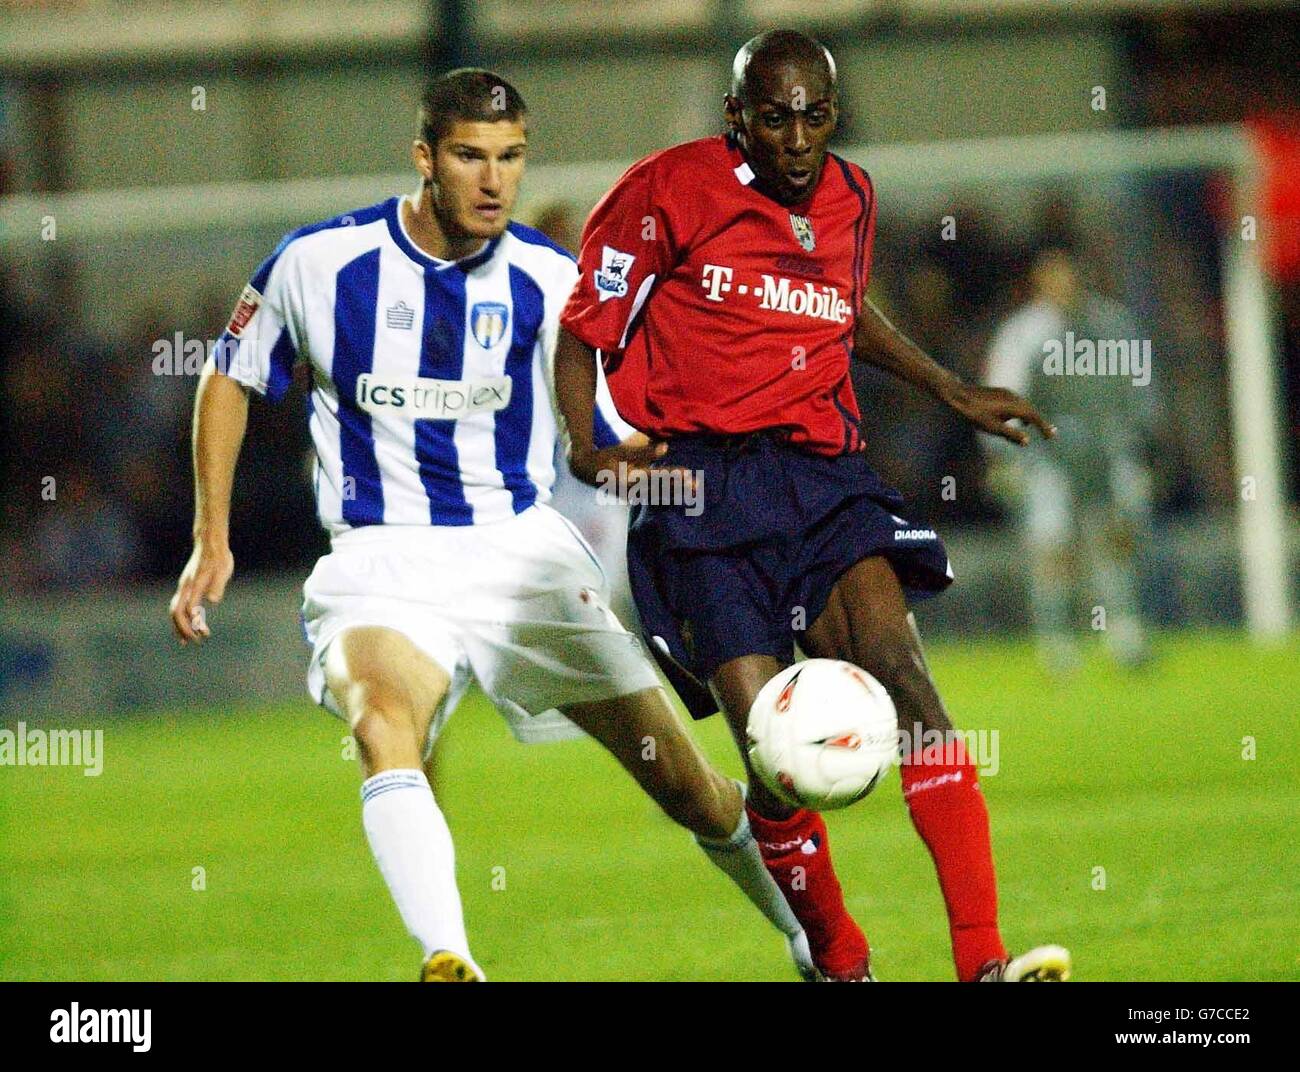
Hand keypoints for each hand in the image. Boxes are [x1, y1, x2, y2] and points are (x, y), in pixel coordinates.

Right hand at [169, 541, 233, 644]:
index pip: (189, 609)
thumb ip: (217, 586)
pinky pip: (179, 606)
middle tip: (196, 641)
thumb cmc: (219, 557)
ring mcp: (184, 587)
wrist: (210, 544)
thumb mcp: (223, 570)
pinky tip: (189, 625)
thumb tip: (213, 600)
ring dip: (180, 626)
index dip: (194, 623)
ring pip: (175, 610)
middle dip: (183, 629)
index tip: (204, 633)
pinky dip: (181, 618)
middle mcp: (185, 587)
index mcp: (194, 585)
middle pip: (176, 612)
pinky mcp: (187, 587)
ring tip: (187, 640)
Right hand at [569, 432, 697, 495]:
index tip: (687, 474)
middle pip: (662, 488)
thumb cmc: (605, 457)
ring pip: (660, 494)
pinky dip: (667, 494)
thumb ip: (644, 451)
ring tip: (694, 490)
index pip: (657, 477)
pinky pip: (654, 496)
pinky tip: (679, 493)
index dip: (673, 475)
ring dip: (677, 492)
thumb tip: (666, 447)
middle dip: (680, 487)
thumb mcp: (622, 451)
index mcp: (632, 478)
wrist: (586, 471)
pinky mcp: (634, 495)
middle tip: (697, 486)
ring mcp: (634, 495)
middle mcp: (635, 490)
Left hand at [943, 383, 1055, 445]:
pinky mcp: (1001, 392)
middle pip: (1032, 411)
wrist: (959, 395)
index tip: (1052, 436)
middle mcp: (1014, 397)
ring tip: (1034, 426)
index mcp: (1014, 406)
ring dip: (1031, 416)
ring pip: (1024, 406)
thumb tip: (1027, 442)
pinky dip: (1021, 411)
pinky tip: (1017, 418)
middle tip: (1050, 434)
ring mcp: (1007, 393)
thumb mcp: (992, 427)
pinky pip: (1017, 403)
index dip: (1044, 427)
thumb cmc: (975, 414)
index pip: (1034, 418)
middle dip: (1040, 422)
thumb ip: (1010, 434)